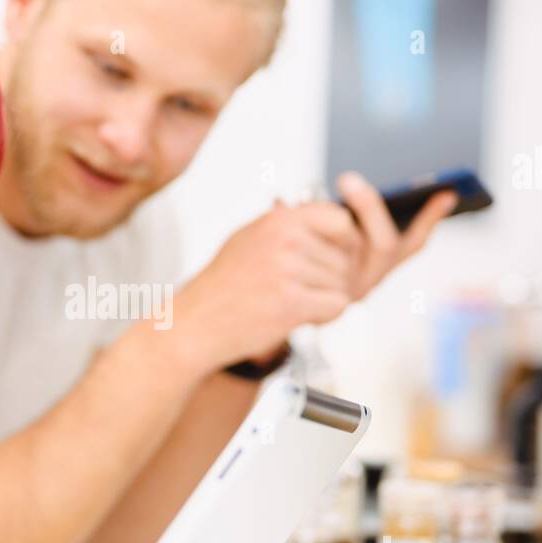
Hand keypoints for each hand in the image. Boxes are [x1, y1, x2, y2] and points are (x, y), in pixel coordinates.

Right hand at [173, 172, 454, 372]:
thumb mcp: (251, 238)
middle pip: (348, 255)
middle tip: (299, 288)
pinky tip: (294, 316)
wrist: (193, 325)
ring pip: (343, 283)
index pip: (341, 219)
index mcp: (279, 218)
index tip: (333, 256)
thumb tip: (336, 217)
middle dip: (334, 276)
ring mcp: (288, 269)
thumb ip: (291, 224)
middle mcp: (285, 238)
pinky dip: (323, 315)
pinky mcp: (291, 301)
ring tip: (287, 302)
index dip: (345, 242)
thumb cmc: (223, 285)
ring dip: (325, 298)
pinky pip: (336, 306)